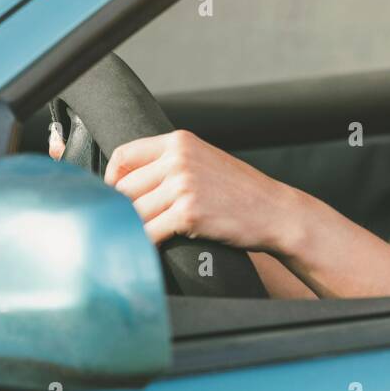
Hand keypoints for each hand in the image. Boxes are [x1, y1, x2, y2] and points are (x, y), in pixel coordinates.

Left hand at [103, 129, 304, 252]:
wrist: (276, 212)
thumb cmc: (241, 193)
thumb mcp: (205, 162)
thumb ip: (170, 164)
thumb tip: (124, 182)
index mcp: (180, 142)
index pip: (124, 156)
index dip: (113, 180)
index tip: (118, 198)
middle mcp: (179, 159)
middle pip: (124, 188)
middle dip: (125, 210)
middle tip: (134, 225)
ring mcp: (183, 185)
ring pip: (133, 213)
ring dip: (135, 230)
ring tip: (144, 238)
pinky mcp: (188, 213)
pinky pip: (148, 233)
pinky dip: (146, 245)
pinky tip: (154, 249)